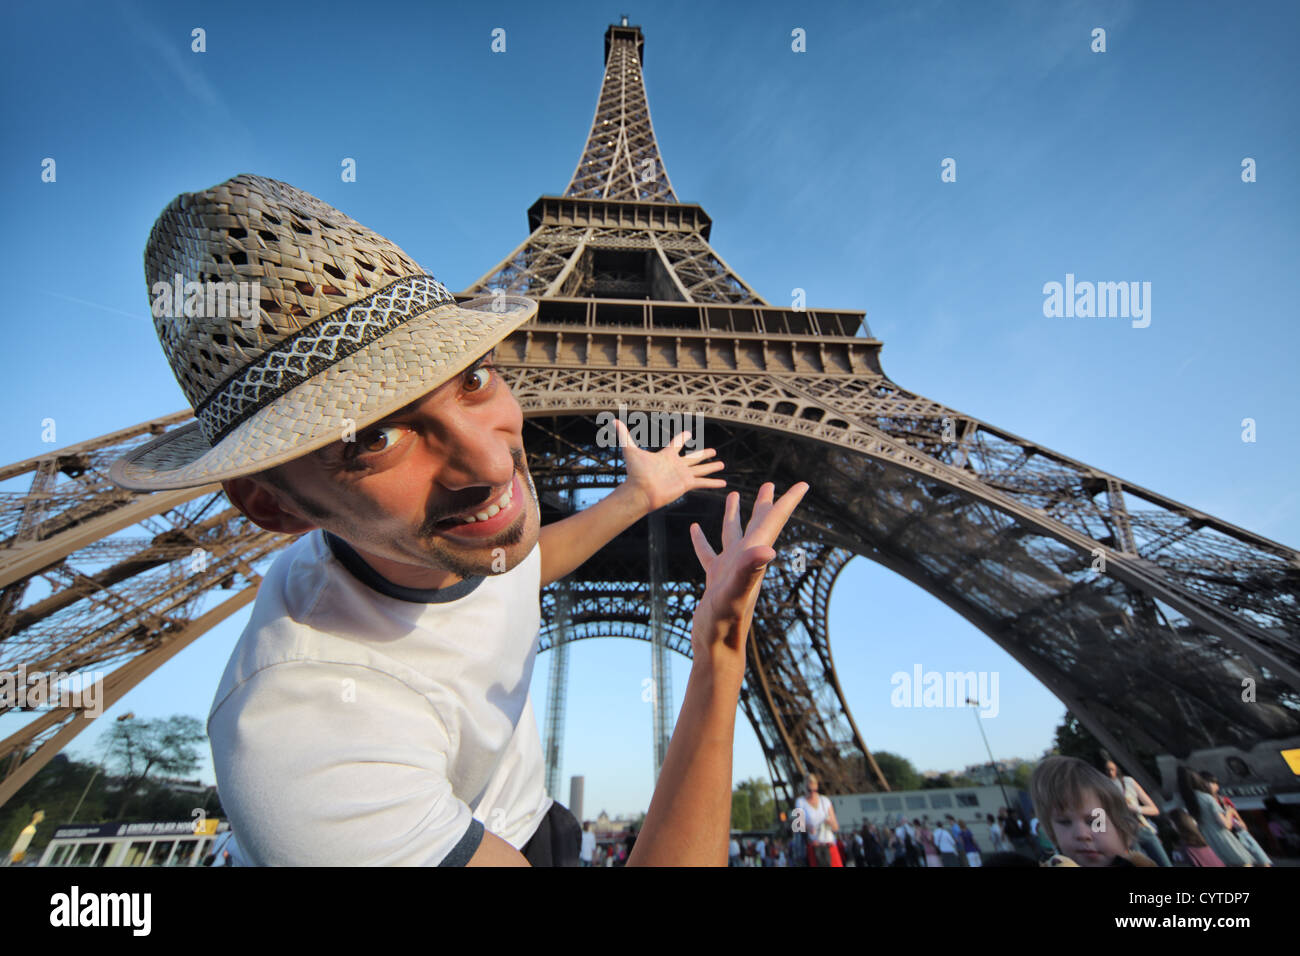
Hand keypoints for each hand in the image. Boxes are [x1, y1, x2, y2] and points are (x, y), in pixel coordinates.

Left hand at [614, 418, 725, 513]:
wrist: (641, 491)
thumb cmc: (636, 472)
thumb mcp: (630, 450)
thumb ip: (623, 435)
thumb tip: (613, 420)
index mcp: (666, 455)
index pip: (677, 444)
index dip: (682, 438)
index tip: (688, 433)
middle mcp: (676, 465)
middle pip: (693, 457)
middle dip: (703, 454)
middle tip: (713, 451)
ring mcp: (682, 475)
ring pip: (701, 469)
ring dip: (711, 467)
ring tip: (722, 464)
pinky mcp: (687, 484)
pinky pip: (703, 482)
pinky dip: (713, 483)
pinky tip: (723, 483)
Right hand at [688, 481, 808, 671]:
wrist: (717, 649)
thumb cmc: (726, 623)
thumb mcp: (735, 592)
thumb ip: (749, 570)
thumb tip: (768, 550)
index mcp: (753, 556)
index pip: (773, 522)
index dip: (788, 502)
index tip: (804, 484)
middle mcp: (746, 560)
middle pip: (759, 524)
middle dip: (766, 503)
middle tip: (771, 484)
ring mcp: (730, 569)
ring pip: (734, 534)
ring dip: (735, 515)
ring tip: (733, 495)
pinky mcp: (716, 579)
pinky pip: (709, 553)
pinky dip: (702, 540)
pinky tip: (695, 529)